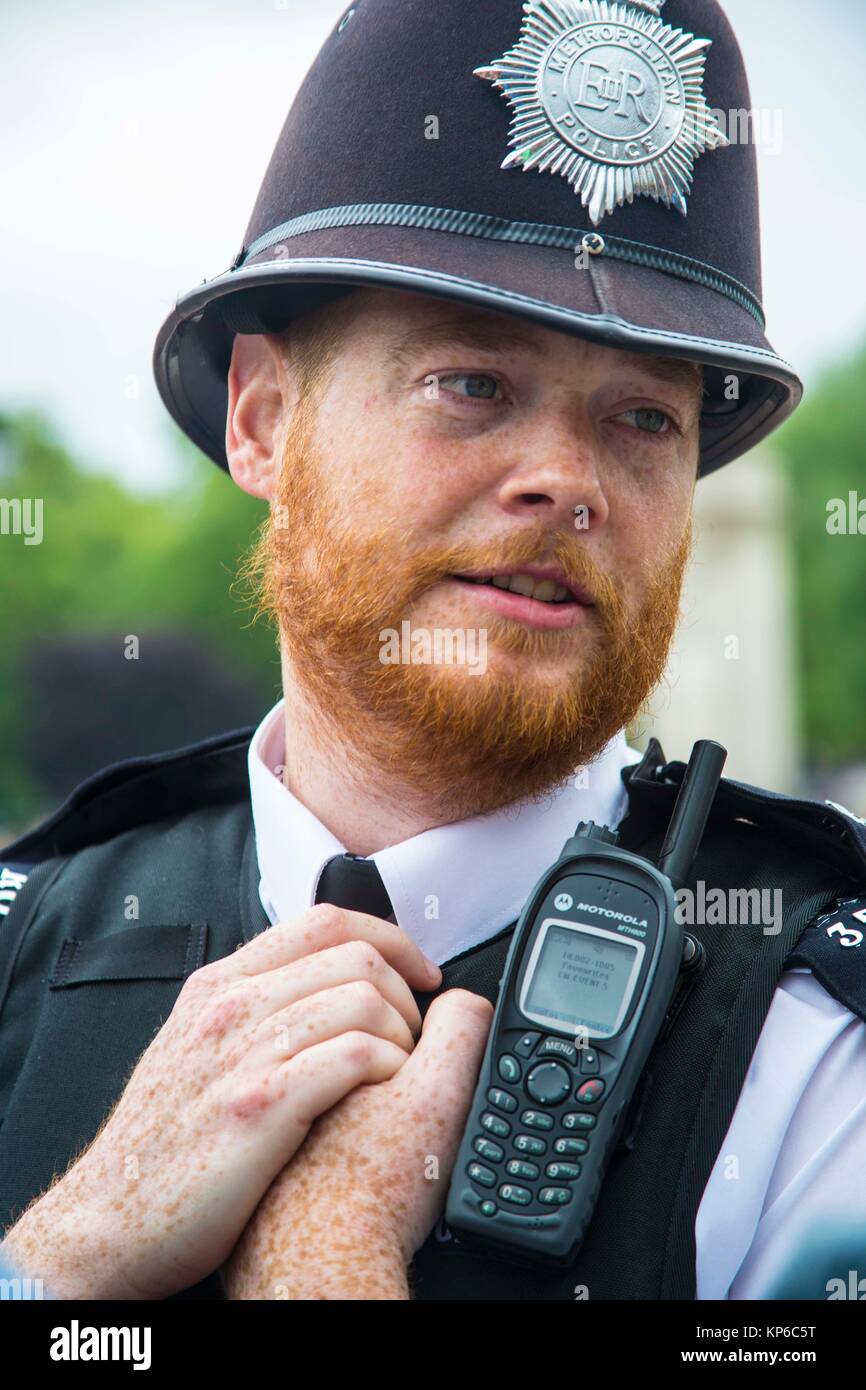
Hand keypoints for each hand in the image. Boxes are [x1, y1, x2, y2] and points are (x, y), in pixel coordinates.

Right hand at [2, 905, 440, 1298]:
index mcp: (219, 985)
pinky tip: (385, 1093)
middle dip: (405, 993)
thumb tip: (321, 985)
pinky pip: (353, 1057)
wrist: (109, 1220)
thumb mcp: (192, 1046)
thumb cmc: (160, 1143)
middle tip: (413, 1035)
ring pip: (362, 1002)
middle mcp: (231, 1007)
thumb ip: (249, 1007)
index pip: (325, 920)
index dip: (391, 937)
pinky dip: (387, 1068)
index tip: (421, 972)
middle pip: (355, 957)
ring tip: (400, 1071)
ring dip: (402, 1035)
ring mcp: (242, 1055)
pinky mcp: (259, 1108)